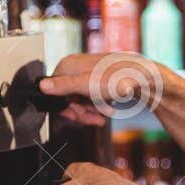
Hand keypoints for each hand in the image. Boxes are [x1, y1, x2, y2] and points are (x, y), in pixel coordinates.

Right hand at [38, 52, 164, 126]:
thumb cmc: (117, 78)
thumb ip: (63, 87)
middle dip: (80, 111)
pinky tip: (108, 109)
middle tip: (94, 118)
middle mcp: (74, 67)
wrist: (144, 77)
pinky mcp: (97, 80)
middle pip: (66, 97)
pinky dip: (98, 105)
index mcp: (67, 66)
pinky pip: (90, 96)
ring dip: (91, 110)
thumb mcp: (86, 85)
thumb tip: (40, 86)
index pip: (51, 91)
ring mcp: (86, 73)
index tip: (75, 116)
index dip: (64, 107)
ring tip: (105, 114)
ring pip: (80, 99)